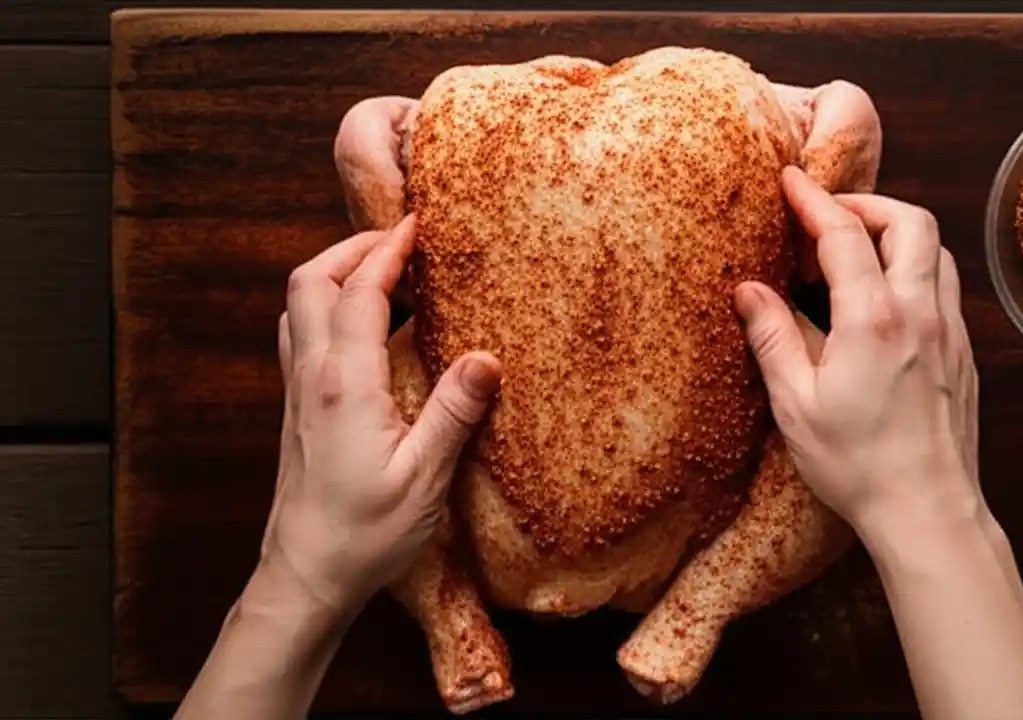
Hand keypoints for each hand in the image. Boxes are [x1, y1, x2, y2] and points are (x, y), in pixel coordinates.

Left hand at [260, 214, 502, 617]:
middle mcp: (312, 377)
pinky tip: (365, 331)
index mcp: (345, 384)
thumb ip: (454, 413)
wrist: (304, 577)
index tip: (418, 224)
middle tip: (399, 242)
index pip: (361, 292)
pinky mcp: (296, 411)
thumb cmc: (365, 535)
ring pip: (299, 306)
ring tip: (384, 276)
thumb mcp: (424, 478)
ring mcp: (297, 392)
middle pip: (311, 281)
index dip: (389, 250)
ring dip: (336, 275)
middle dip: (353, 248)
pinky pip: (302, 336)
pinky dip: (329, 309)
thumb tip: (487, 357)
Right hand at [734, 166, 980, 537]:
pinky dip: (916, 269)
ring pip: (936, 250)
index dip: (813, 199)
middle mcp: (919, 313)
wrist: (928, 511)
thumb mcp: (796, 405)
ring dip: (898, 233)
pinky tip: (887, 298)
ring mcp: (949, 331)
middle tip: (828, 215)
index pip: (843, 234)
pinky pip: (945, 287)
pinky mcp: (964, 354)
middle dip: (867, 203)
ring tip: (858, 250)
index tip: (790, 179)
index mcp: (872, 319)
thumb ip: (772, 337)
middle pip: (909, 221)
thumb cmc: (858, 466)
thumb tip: (749, 289)